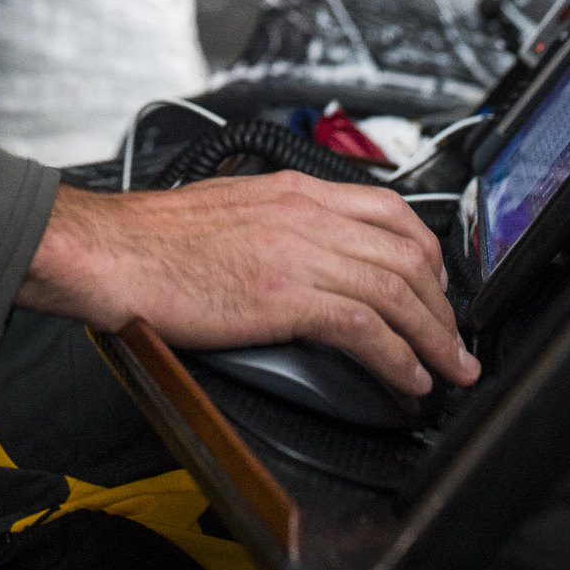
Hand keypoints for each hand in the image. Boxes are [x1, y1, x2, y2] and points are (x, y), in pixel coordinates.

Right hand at [17, 172, 480, 396]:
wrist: (112, 251)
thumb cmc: (153, 238)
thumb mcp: (228, 207)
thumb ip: (274, 221)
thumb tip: (300, 251)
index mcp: (294, 190)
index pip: (390, 211)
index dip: (428, 254)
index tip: (437, 289)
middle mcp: (306, 213)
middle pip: (406, 255)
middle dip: (444, 307)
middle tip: (457, 342)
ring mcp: (297, 252)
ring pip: (397, 292)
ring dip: (435, 339)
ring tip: (449, 371)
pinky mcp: (284, 295)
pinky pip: (366, 328)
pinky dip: (398, 359)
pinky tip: (409, 379)